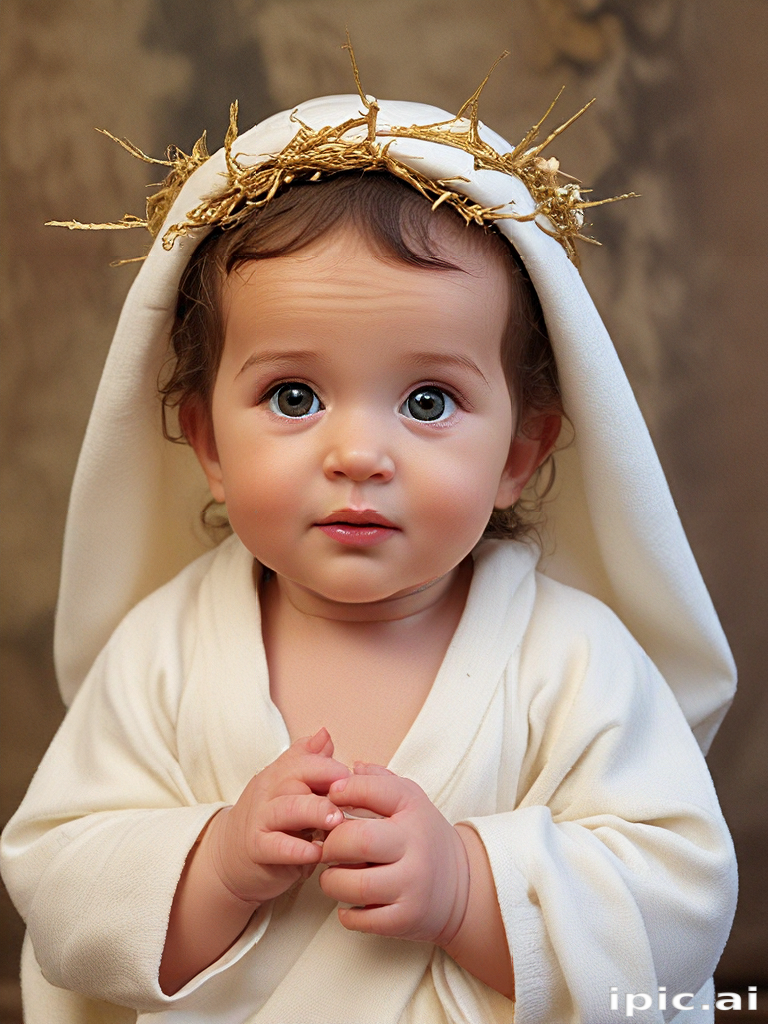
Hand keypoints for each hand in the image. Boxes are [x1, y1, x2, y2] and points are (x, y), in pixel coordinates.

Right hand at [205, 728, 349, 904]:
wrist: (229, 857)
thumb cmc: (271, 819)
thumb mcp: (287, 786)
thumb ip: (308, 762)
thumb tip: (325, 733)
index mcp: (279, 774)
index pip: (303, 759)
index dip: (329, 766)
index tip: (354, 777)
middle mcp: (268, 792)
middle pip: (296, 778)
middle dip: (326, 783)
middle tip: (350, 796)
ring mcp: (261, 819)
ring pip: (288, 808)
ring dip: (315, 812)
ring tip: (337, 820)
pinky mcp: (257, 849)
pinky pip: (277, 846)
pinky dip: (298, 849)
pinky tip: (317, 852)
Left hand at [319, 764, 469, 944]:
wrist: (462, 887)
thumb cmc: (424, 839)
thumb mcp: (411, 801)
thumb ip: (379, 781)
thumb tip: (350, 766)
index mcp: (414, 810)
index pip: (373, 789)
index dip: (344, 789)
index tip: (331, 797)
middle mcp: (416, 846)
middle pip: (358, 841)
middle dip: (330, 843)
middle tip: (326, 847)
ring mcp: (412, 885)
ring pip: (355, 884)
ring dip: (332, 880)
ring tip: (334, 875)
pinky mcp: (406, 919)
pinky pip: (362, 919)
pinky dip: (346, 912)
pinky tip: (348, 901)